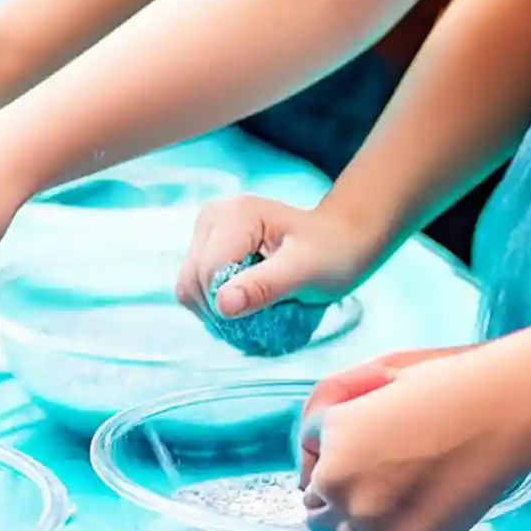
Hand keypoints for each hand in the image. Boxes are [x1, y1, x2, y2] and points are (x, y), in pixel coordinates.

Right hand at [175, 196, 379, 323]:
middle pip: (192, 281)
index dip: (229, 305)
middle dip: (221, 310)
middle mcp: (211, 218)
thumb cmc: (332, 252)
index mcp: (233, 216)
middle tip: (262, 315)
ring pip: (189, 288)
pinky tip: (246, 303)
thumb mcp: (306, 271)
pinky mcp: (206, 249)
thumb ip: (264, 286)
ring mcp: (206, 233)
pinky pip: (196, 289)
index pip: (207, 273)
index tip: (267, 311)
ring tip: (256, 309)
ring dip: (217, 311)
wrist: (340, 241)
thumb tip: (222, 306)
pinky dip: (216, 306)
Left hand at [299, 350, 524, 530]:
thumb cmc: (442, 387)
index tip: (355, 458)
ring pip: (343, 528)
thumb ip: (339, 423)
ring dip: (357, 516)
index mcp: (325, 437)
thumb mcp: (373, 385)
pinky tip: (423, 502)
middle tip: (373, 480)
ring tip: (395, 495)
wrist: (496, 413)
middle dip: (335, 492)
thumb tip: (322, 465)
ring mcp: (367, 515)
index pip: (308, 461)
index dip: (330, 459)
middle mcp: (336, 480)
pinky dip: (395, 527)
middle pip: (317, 502)